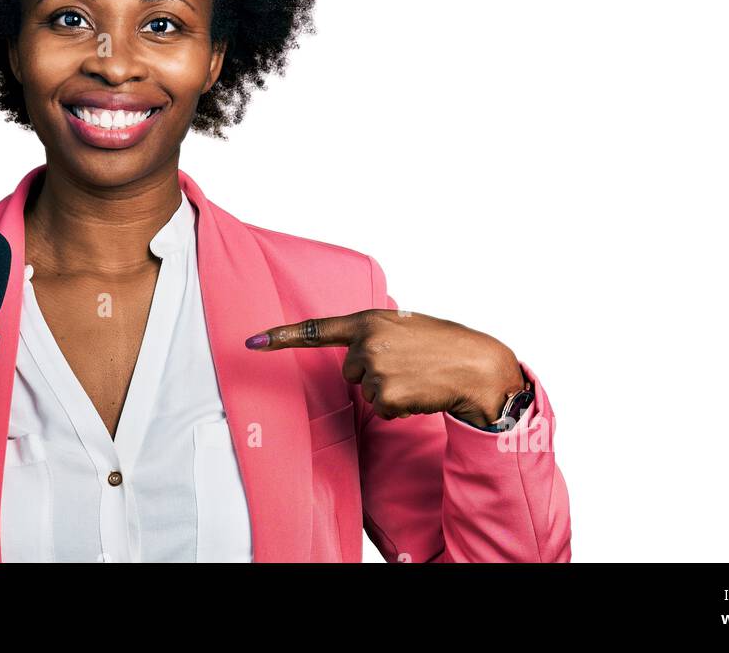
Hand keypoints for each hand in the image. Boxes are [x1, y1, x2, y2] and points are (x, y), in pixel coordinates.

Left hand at [245, 310, 524, 425]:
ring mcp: (374, 368)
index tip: (250, 342)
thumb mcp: (405, 327)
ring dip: (390, 391)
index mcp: (370, 320)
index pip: (316, 329)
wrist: (478, 366)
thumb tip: (357, 358)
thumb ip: (375, 335)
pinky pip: (380, 409)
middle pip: (349, 370)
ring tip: (418, 378)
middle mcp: (366, 342)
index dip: (281, 337)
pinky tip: (420, 393)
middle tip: (408, 365)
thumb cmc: (444, 345)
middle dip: (374, 373)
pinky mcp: (384, 394)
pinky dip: (399, 407)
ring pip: (366, 392)